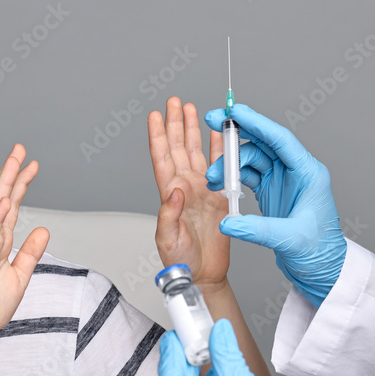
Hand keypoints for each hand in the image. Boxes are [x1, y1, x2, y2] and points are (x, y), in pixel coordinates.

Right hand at [0, 144, 49, 355]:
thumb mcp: (19, 277)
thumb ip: (30, 254)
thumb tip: (43, 228)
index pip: (12, 208)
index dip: (21, 185)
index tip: (33, 163)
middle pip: (0, 203)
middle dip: (10, 176)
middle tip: (19, 150)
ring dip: (3, 193)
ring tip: (13, 170)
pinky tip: (3, 207)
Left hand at [148, 97, 230, 290]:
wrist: (203, 273)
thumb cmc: (181, 260)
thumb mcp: (168, 239)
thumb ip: (169, 214)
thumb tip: (174, 190)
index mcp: (170, 195)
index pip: (162, 159)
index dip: (158, 136)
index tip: (155, 116)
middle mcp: (185, 187)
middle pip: (178, 148)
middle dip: (176, 124)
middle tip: (175, 101)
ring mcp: (201, 189)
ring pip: (196, 152)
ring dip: (193, 130)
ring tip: (192, 109)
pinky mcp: (218, 195)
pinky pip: (219, 166)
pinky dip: (219, 148)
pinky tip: (218, 133)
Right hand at [205, 104, 346, 306]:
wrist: (322, 269)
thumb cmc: (319, 252)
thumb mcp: (289, 240)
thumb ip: (256, 230)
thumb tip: (227, 223)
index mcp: (308, 173)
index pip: (280, 139)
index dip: (257, 123)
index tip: (235, 111)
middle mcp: (295, 172)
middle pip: (263, 142)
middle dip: (237, 132)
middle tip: (213, 121)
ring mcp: (283, 180)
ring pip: (251, 158)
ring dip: (229, 163)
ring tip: (212, 178)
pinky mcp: (272, 191)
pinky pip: (248, 174)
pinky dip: (232, 176)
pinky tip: (220, 184)